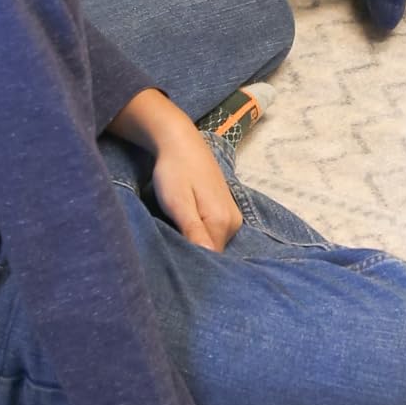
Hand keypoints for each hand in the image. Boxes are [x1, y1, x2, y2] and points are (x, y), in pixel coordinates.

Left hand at [150, 125, 244, 250]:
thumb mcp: (178, 203)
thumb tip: (209, 256)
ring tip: (177, 236)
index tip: (173, 261)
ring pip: (215, 242)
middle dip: (195, 254)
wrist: (181, 143)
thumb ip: (194, 230)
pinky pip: (215, 232)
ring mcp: (233, 215)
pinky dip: (201, 234)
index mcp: (223, 222)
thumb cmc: (175, 172)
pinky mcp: (227, 210)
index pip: (212, 258)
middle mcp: (234, 222)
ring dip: (197, 243)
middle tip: (171, 247)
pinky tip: (186, 227)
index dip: (192, 262)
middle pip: (215, 251)